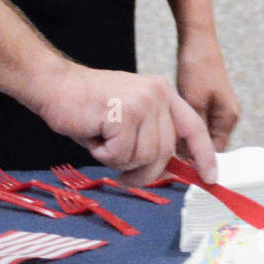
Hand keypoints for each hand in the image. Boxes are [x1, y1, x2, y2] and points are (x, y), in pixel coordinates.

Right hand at [33, 62, 217, 185]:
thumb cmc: (87, 107)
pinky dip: (103, 154)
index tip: (210, 177)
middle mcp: (156, 94)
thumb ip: (152, 136)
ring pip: (143, 157)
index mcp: (162, 92)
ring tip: (102, 140)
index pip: (193, 127)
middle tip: (119, 167)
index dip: (203, 155)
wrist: (53, 85)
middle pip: (164, 153)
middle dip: (142, 171)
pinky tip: (93, 135)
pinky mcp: (123, 113)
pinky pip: (121, 155)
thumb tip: (171, 169)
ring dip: (118, 160)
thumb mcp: (129, 118)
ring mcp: (141, 102)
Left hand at [176, 28, 239, 153]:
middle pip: (207, 144)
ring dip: (184, 136)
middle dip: (188, 148)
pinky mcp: (207, 101)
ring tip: (165, 139)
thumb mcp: (194, 101)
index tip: (175, 166)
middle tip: (165, 154)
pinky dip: (183, 124)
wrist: (197, 41)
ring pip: (199, 133)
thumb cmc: (198, 68)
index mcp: (228, 119)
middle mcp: (226, 116)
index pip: (214, 152)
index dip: (196, 160)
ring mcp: (217, 109)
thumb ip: (193, 129)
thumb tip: (187, 156)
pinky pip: (195, 121)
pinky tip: (167, 123)